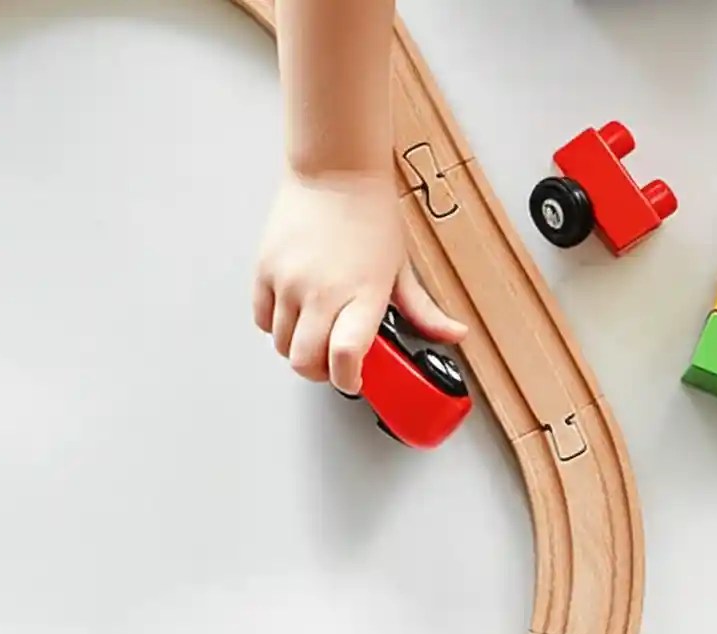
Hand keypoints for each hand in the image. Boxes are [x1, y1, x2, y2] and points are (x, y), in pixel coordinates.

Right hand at [253, 170, 466, 393]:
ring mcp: (290, 281)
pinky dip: (277, 326)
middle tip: (333, 362)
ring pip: (283, 346)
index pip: (345, 357)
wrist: (335, 172)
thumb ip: (424, 311)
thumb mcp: (401, 268)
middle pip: (306, 362)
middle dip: (321, 372)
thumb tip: (453, 334)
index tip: (354, 379)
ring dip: (299, 349)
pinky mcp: (266, 270)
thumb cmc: (369, 214)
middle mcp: (323, 291)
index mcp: (363, 294)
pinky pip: (263, 319)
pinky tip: (295, 312)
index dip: (348, 380)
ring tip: (317, 332)